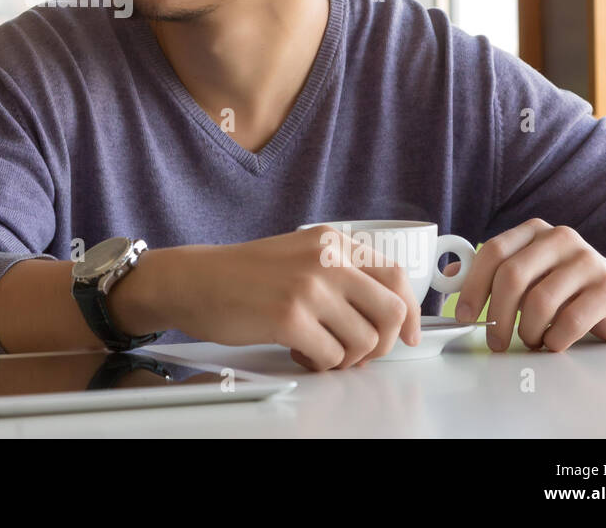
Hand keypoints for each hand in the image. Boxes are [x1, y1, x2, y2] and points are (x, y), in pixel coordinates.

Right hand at [174, 227, 422, 370]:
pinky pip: (331, 358)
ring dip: (344, 357)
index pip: (396, 276)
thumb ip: (342, 275)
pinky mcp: (289, 317)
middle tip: (356, 352)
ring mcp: (309, 288)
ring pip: (364, 342)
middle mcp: (327, 259)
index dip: (410, 313)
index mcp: (334, 242)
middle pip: (392, 312)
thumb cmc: (244, 275)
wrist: (195, 280)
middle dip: (382, 343)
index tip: (407, 335)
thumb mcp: (301, 256)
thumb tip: (386, 315)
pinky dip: (318, 364)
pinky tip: (296, 351)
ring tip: (315, 348)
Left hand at [453, 218, 605, 351]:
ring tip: (529, 340)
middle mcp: (560, 238)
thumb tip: (448, 279)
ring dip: (527, 330)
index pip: (493, 252)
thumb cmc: (565, 288)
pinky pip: (570, 320)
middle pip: (513, 276)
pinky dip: (554, 339)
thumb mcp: (528, 274)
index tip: (464, 316)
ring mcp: (588, 261)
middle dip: (497, 315)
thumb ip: (491, 274)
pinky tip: (552, 342)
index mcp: (534, 231)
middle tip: (494, 340)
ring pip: (540, 301)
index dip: (474, 286)